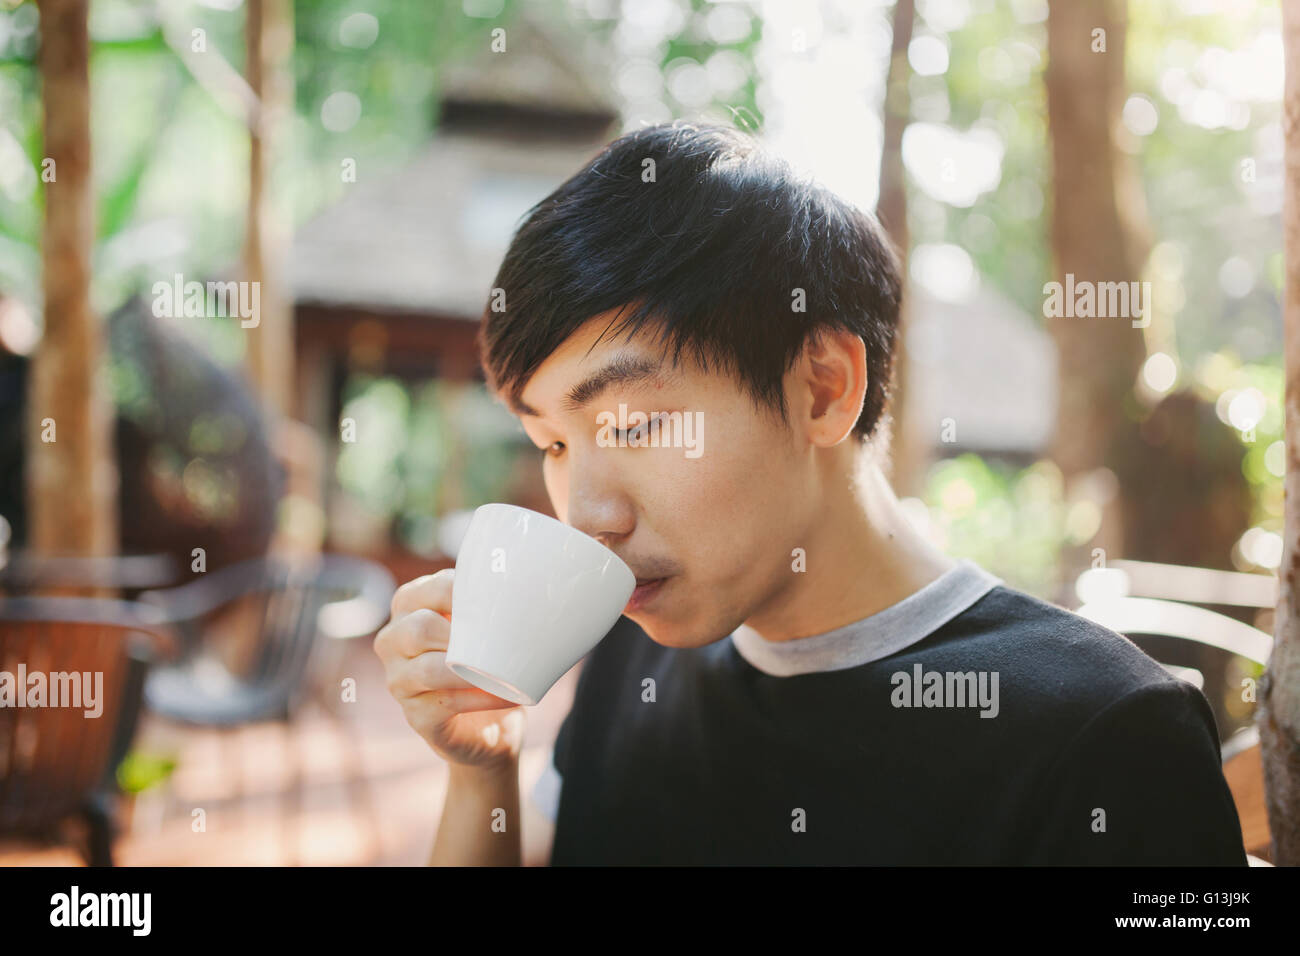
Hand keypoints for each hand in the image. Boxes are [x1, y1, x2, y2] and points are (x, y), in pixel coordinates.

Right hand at [374, 569, 524, 769]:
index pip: (432, 589)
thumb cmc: (486, 659)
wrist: (491, 723)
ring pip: (429, 669)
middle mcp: (393, 641)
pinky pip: (447, 703)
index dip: (468, 594)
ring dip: (473, 670)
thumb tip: (521, 578)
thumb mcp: (483, 623)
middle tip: (499, 640)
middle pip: (419, 627)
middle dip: (463, 633)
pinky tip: (508, 695)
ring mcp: (399, 681)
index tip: (503, 602)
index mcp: (408, 606)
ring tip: (504, 671)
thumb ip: (488, 599)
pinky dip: (483, 698)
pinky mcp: (415, 716)